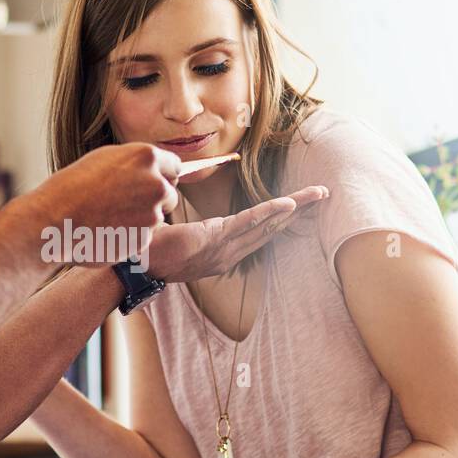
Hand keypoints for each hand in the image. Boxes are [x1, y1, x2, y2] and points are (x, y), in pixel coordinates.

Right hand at [39, 144, 181, 265]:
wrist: (54, 221)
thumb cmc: (71, 188)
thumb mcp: (105, 160)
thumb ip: (134, 164)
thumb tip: (154, 171)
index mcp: (146, 157)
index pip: (174, 166)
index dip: (162, 176)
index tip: (153, 183)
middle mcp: (155, 184)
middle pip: (170, 194)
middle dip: (154, 200)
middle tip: (125, 204)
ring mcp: (152, 213)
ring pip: (156, 217)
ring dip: (140, 219)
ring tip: (109, 217)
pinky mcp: (143, 239)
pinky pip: (143, 237)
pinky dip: (130, 237)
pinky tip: (106, 231)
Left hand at [142, 183, 329, 283]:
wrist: (134, 262)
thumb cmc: (152, 249)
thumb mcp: (180, 233)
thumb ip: (192, 222)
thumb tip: (190, 196)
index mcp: (223, 251)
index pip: (260, 232)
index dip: (283, 219)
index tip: (301, 205)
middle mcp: (229, 254)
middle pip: (271, 229)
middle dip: (299, 212)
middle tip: (322, 195)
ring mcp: (224, 248)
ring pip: (265, 225)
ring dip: (293, 209)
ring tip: (316, 195)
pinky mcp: (215, 240)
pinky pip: (247, 224)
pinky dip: (269, 213)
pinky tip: (288, 204)